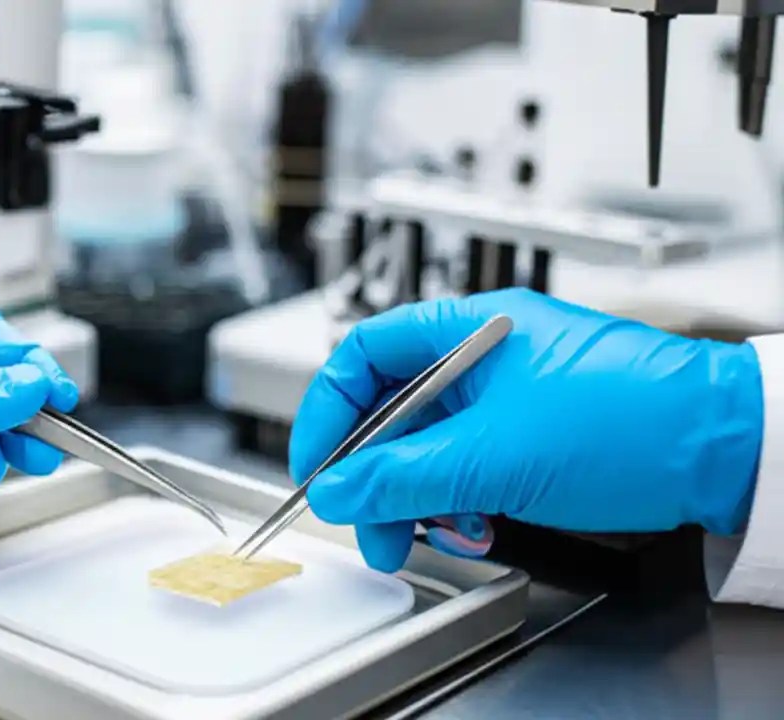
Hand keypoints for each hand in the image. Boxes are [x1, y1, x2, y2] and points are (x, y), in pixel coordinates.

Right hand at [290, 288, 762, 572]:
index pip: (362, 357)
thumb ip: (400, 475)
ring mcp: (508, 396)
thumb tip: (336, 488)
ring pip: (428, 444)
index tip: (317, 466)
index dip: (328, 412)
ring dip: (415, 494)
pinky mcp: (532, 434)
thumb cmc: (630, 418)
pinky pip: (467, 464)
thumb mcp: (491, 456)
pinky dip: (457, 499)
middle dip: (372, 472)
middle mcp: (481, 357)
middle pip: (392, 409)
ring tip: (423, 535)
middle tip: (368, 523)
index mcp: (465, 330)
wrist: (724, 447)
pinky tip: (473, 525)